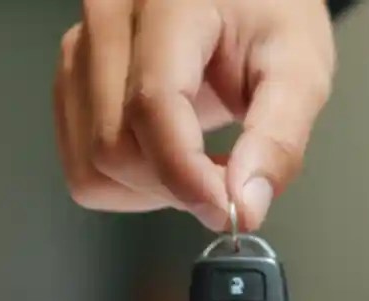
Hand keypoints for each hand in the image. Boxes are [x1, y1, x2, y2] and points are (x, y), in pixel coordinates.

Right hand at [54, 0, 335, 230]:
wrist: (234, 0)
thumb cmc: (268, 18)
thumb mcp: (299, 69)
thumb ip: (278, 137)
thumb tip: (244, 206)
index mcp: (166, 3)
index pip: (151, 105)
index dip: (184, 173)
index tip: (226, 210)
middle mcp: (106, 22)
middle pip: (114, 147)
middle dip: (173, 186)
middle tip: (226, 180)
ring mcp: (78, 54)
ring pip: (91, 167)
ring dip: (149, 190)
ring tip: (197, 164)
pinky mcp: (69, 84)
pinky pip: (82, 167)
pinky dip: (128, 184)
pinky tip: (167, 157)